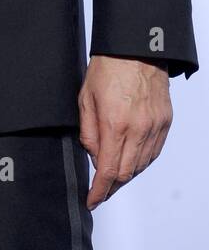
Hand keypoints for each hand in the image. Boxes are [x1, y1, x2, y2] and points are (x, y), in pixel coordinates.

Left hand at [78, 55, 172, 208]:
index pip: (107, 170)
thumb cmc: (108, 69)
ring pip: (141, 166)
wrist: (135, 50)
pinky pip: (154, 153)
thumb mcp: (85, 98)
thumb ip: (88, 131)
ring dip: (126, 174)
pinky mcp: (165, 123)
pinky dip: (142, 162)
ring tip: (113, 175)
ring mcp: (154, 127)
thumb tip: (93, 155)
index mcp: (114, 124)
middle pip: (126, 173)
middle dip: (111, 186)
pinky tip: (131, 160)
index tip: (92, 200)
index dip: (99, 191)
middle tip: (100, 189)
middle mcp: (138, 130)